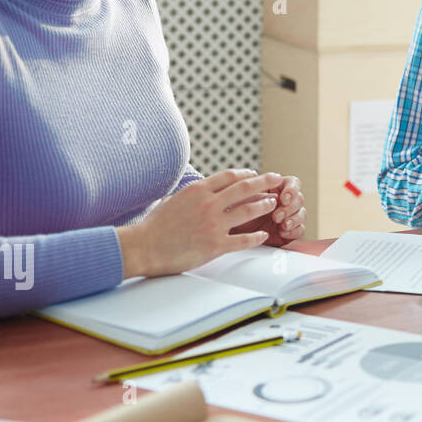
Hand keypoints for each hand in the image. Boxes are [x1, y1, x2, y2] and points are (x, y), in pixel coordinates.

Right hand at [116, 169, 282, 277]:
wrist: (143, 247)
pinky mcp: (215, 245)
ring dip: (264, 205)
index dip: (246, 174)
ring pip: (248, 211)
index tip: (255, 174)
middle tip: (278, 180)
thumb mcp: (174, 199)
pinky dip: (256, 237)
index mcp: (198, 190)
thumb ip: (194, 193)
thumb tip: (206, 187)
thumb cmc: (155, 225)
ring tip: (274, 203)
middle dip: (265, 182)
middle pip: (245, 188)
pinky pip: (243, 239)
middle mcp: (208, 204)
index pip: (230, 176)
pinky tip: (263, 235)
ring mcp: (213, 224)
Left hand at [228, 174, 305, 246]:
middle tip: (277, 216)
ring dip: (294, 219)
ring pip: (302, 214)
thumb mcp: (239, 199)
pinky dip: (294, 231)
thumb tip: (259, 180)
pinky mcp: (289, 231)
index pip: (293, 183)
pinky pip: (300, 230)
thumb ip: (250, 190)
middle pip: (299, 199)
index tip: (284, 198)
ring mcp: (288, 216)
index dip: (292, 190)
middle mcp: (285, 201)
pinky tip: (284, 233)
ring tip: (282, 225)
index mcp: (276, 188)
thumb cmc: (234, 213)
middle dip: (290, 208)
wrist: (231, 233)